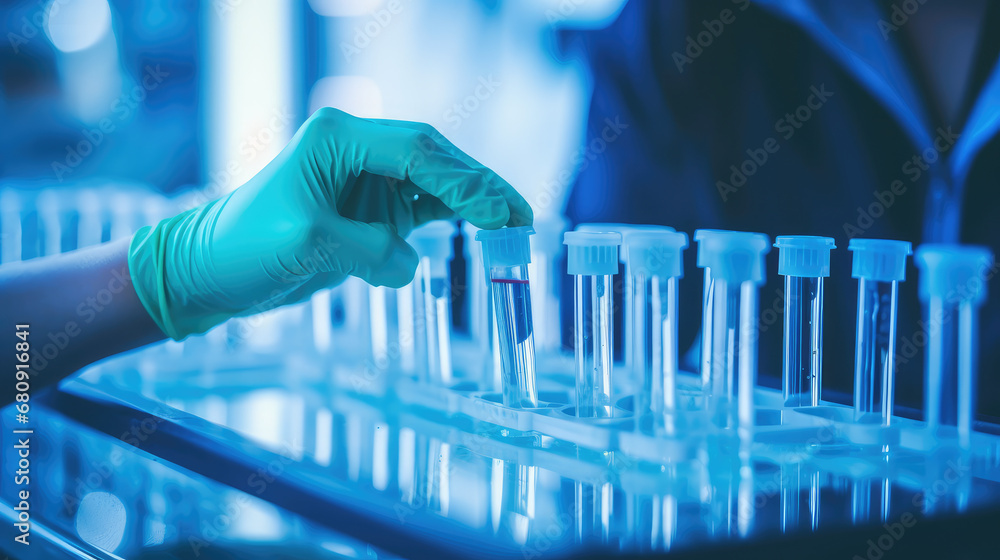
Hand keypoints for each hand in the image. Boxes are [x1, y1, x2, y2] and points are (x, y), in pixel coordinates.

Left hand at [129, 107, 532, 339]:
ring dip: (473, 201)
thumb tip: (411, 262)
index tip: (502, 211)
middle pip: (434, 160)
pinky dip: (452, 219)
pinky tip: (481, 231)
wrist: (210, 270)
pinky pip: (421, 208)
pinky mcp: (368, 210)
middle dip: (480, 186)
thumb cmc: (244, 248)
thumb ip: (368, 250)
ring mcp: (364, 180)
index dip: (464, 181)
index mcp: (338, 140)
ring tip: (515, 224)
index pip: (417, 152)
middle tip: (523, 216)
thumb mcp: (306, 245)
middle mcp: (357, 151)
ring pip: (434, 182)